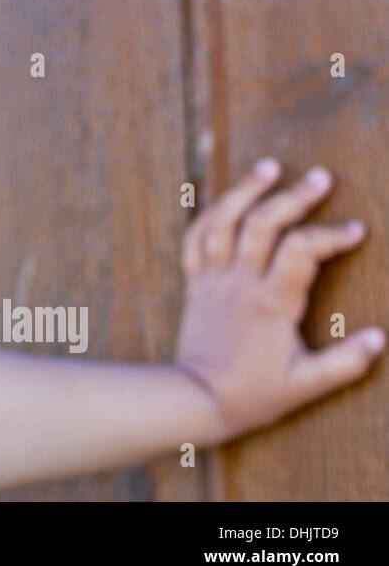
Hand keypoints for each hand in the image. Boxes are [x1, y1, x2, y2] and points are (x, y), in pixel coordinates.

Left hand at [173, 157, 384, 443]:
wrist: (195, 398)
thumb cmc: (253, 393)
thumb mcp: (306, 385)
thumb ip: (344, 363)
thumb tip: (379, 338)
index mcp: (270, 303)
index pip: (302, 251)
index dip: (330, 235)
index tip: (356, 230)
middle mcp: (239, 282)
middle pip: (262, 224)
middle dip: (294, 196)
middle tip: (321, 177)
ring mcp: (213, 279)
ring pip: (223, 221)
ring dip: (245, 190)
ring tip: (269, 167)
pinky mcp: (195, 282)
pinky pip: (196, 238)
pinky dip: (209, 213)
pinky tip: (224, 196)